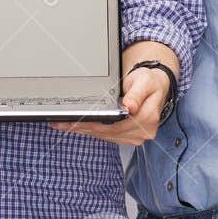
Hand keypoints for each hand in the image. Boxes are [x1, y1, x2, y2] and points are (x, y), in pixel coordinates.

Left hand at [50, 64, 167, 145]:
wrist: (155, 86)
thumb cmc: (149, 82)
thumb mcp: (144, 82)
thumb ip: (136, 94)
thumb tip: (130, 107)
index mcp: (148, 118)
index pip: (116, 126)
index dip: (95, 125)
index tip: (77, 122)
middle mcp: (142, 131)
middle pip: (108, 133)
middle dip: (84, 128)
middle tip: (62, 123)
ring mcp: (136, 136)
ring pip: (106, 136)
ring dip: (85, 131)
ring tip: (65, 125)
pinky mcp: (129, 136)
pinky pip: (108, 136)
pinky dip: (93, 131)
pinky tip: (79, 127)